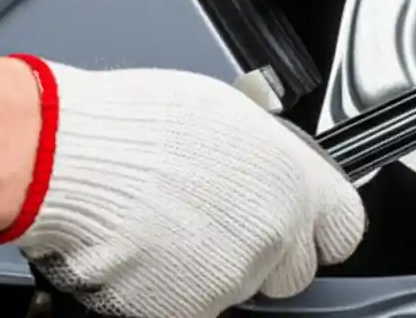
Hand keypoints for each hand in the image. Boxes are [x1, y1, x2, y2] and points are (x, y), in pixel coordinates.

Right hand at [0, 56, 363, 317]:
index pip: (345, 228)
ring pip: (240, 287)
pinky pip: (194, 305)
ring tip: (168, 224)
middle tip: (219, 222)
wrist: (71, 163)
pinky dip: (173, 286)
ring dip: (215, 266)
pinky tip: (148, 248)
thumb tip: (275, 172)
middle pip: (293, 269)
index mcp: (295, 182)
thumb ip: (270, 158)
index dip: (320, 228)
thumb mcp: (231, 116)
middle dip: (266, 253)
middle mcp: (274, 234)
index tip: (305, 225)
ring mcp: (232, 278)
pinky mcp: (186, 309)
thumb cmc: (138, 126)